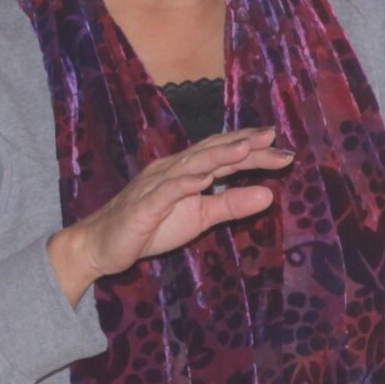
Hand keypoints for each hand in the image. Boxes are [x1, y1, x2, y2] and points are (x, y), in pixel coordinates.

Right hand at [47, 126, 293, 305]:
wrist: (102, 245)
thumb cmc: (152, 227)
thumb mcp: (201, 217)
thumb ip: (231, 205)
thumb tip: (269, 195)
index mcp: (187, 170)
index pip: (224, 155)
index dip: (252, 149)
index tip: (282, 146)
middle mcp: (172, 170)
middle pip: (212, 152)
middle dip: (242, 144)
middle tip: (272, 137)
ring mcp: (155, 185)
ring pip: (190, 165)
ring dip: (217, 156)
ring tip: (244, 149)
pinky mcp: (142, 206)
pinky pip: (164, 193)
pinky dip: (183, 184)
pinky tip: (202, 181)